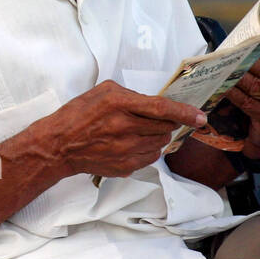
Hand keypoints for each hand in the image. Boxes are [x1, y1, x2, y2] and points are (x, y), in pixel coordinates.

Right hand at [50, 80, 206, 178]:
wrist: (59, 146)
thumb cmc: (78, 115)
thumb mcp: (102, 92)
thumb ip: (131, 95)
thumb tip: (155, 103)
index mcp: (119, 104)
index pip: (162, 109)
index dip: (185, 113)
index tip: (200, 116)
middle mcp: (124, 127)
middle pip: (165, 127)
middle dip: (168, 122)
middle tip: (158, 119)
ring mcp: (126, 149)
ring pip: (161, 142)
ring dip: (157, 136)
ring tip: (139, 132)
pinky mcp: (126, 166)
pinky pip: (151, 157)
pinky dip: (148, 149)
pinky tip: (133, 144)